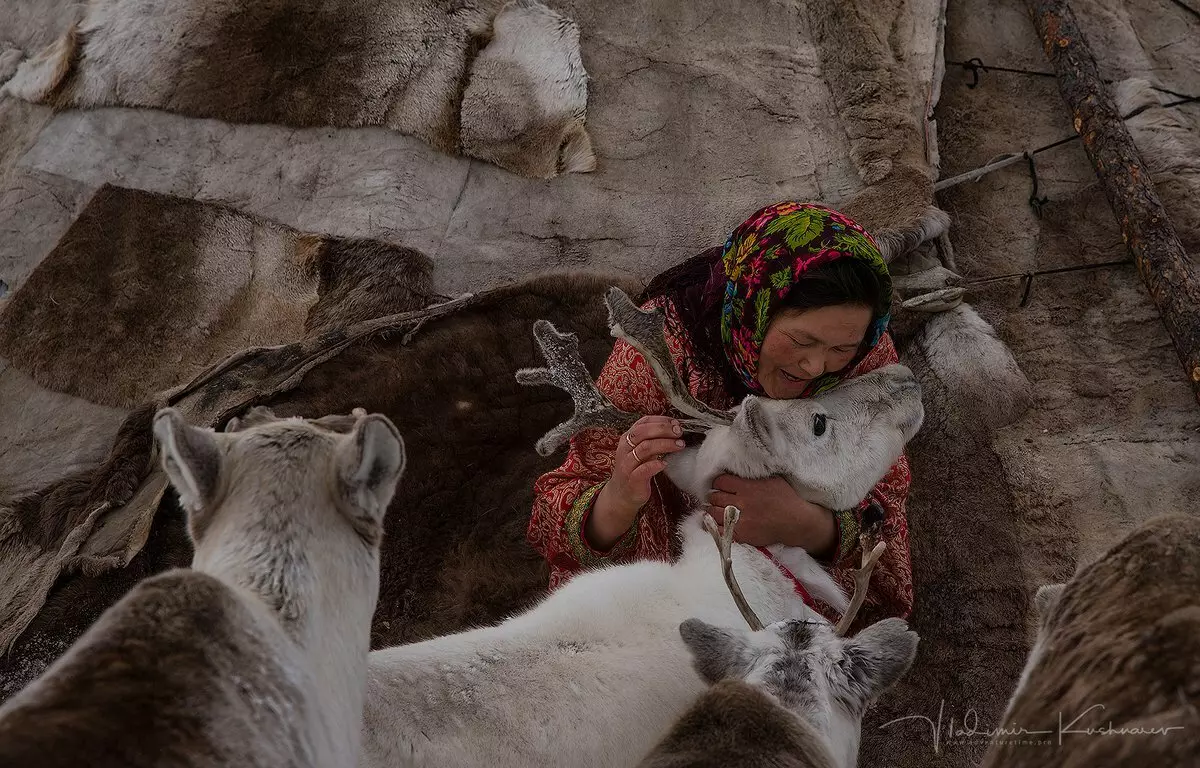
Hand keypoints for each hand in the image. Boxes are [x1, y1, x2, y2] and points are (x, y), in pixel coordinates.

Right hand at [587, 416, 686, 549]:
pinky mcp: (632, 479)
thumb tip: (674, 428)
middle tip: (679, 432)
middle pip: (643, 433)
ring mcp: (627, 464)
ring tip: (679, 445)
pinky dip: (656, 464)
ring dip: (665, 444)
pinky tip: (665, 463)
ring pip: (645, 448)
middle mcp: (625, 449)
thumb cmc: (635, 469)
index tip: (675, 423)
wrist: (621, 494)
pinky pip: (644, 469)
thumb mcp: (640, 450)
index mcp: (627, 438)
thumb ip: (652, 439)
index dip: (660, 420)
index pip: (643, 422)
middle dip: (663, 429)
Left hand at [706, 475, 836, 555]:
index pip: (720, 481)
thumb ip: (752, 477)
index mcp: (747, 487)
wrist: (796, 522)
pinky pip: (718, 530)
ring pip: (713, 512)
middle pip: (715, 496)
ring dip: (713, 510)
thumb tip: (738, 471)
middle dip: (715, 496)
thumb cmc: (786, 499)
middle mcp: (741, 502)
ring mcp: (740, 519)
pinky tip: (716, 522)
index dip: (719, 483)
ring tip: (717, 509)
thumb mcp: (771, 479)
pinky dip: (714, 526)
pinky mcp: (741, 534)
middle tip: (718, 498)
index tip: (722, 485)